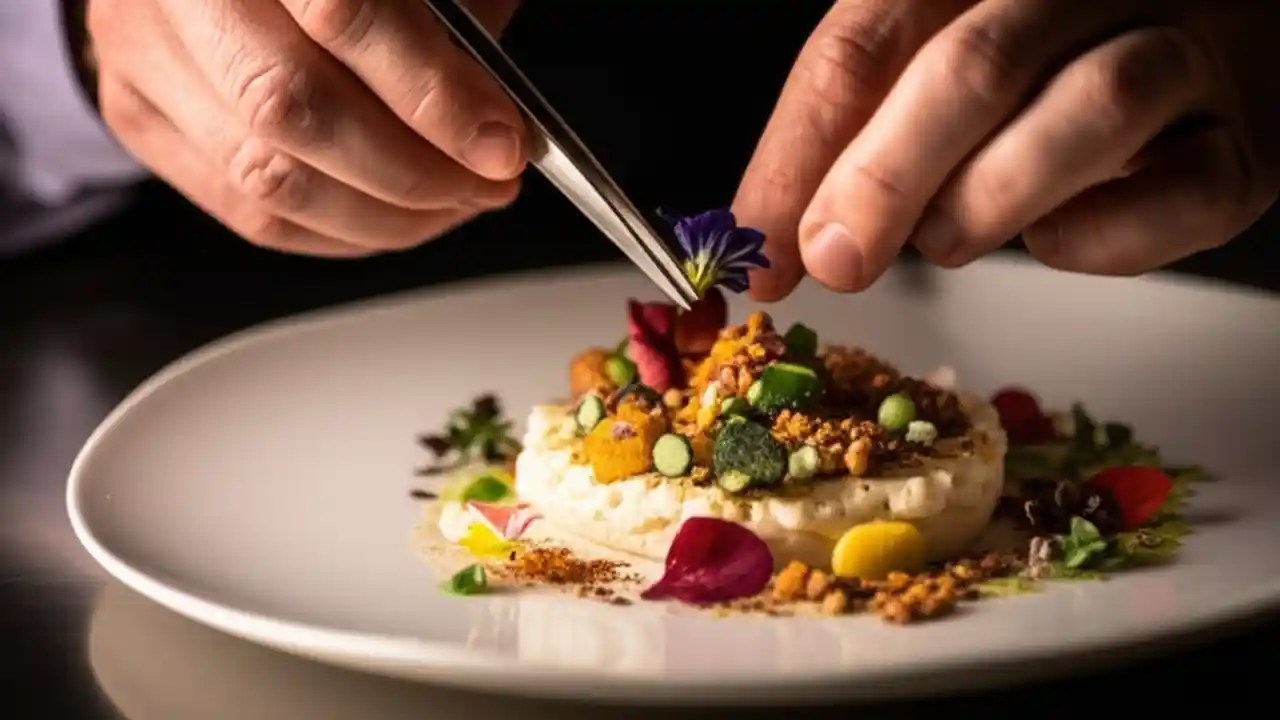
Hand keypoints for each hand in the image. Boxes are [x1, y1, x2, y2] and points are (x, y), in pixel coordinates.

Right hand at [89, 0, 525, 256]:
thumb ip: (452, 29)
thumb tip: (497, 129)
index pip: (341, 12)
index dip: (432, 93)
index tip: (502, 143)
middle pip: (291, 108)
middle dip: (414, 170)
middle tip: (487, 184)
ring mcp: (142, 53)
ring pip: (270, 179)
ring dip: (386, 215)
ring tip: (453, 202)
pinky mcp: (138, 115)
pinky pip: (252, 214)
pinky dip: (342, 230)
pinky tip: (395, 215)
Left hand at [734, 0, 1279, 299]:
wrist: (1227, 23)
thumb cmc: (1055, 51)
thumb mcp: (943, 52)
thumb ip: (864, 124)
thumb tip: (779, 237)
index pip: (863, 41)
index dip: (796, 153)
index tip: (758, 246)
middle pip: (974, 64)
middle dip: (883, 179)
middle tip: (836, 258)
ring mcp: (1188, 48)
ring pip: (1093, 107)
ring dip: (990, 199)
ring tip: (946, 242)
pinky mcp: (1250, 137)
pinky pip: (1184, 191)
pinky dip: (1102, 236)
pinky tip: (1054, 235)